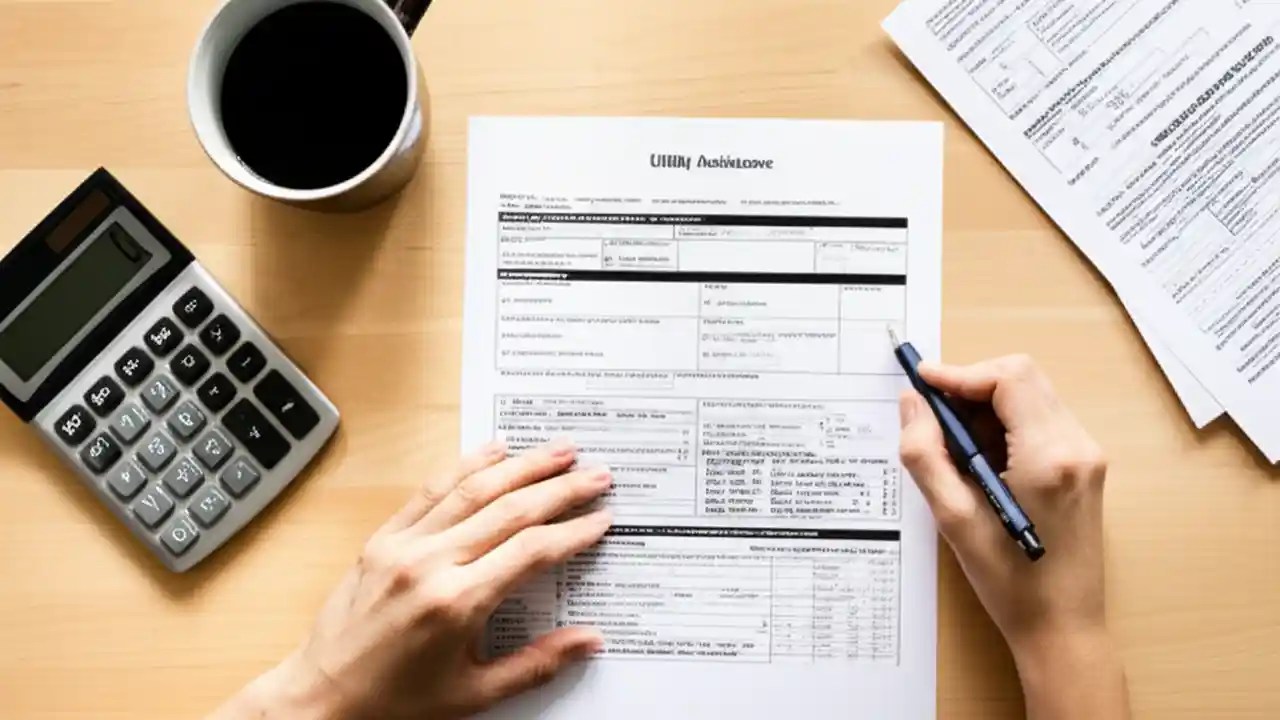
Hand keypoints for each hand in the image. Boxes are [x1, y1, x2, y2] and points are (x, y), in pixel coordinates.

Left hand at [209, 440, 612, 719]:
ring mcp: (404, 545)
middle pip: (510, 510)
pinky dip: (466, 464)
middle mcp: (431, 564)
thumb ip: (536, 664)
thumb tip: (589, 640)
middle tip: (597, 475)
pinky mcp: (382, 538)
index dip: (573, 532)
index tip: (602, 519)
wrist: (321, 699)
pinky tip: (494, 449)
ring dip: (522, 465)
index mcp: (457, 603)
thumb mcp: (473, 695)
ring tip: (560, 449)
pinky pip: (431, 490)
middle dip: (560, 489)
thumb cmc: (394, 705)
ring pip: (474, 489)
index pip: (531, 551)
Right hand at [898, 356, 1127, 719]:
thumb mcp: (953, 518)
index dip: (959, 373)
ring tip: (953, 446)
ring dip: (987, 406)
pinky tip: (980, 459)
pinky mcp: (1085, 466)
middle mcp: (1077, 446)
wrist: (1062, 627)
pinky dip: (1004, 424)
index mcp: (1049, 456)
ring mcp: (1087, 455)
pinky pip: (1040, 421)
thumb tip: (912, 404)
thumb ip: (925, 454)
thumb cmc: (1010, 583)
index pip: (1008, 379)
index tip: (922, 383)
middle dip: (971, 386)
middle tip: (932, 414)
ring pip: (1031, 396)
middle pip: (1022, 378)